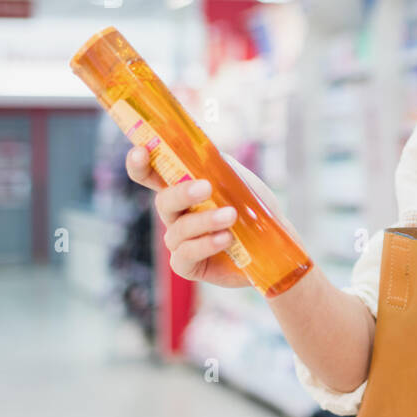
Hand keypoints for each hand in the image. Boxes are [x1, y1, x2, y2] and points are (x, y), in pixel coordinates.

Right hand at [125, 145, 250, 288]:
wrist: (276, 246)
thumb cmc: (254, 210)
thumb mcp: (240, 182)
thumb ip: (218, 166)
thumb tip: (200, 150)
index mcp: (183, 190)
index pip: (152, 176)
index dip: (140, 165)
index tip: (140, 151)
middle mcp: (176, 215)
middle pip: (163, 201)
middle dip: (182, 194)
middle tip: (206, 187)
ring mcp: (180, 241)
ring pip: (178, 229)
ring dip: (205, 220)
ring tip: (231, 216)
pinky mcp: (188, 265)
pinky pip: (185, 254)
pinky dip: (206, 244)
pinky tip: (226, 238)